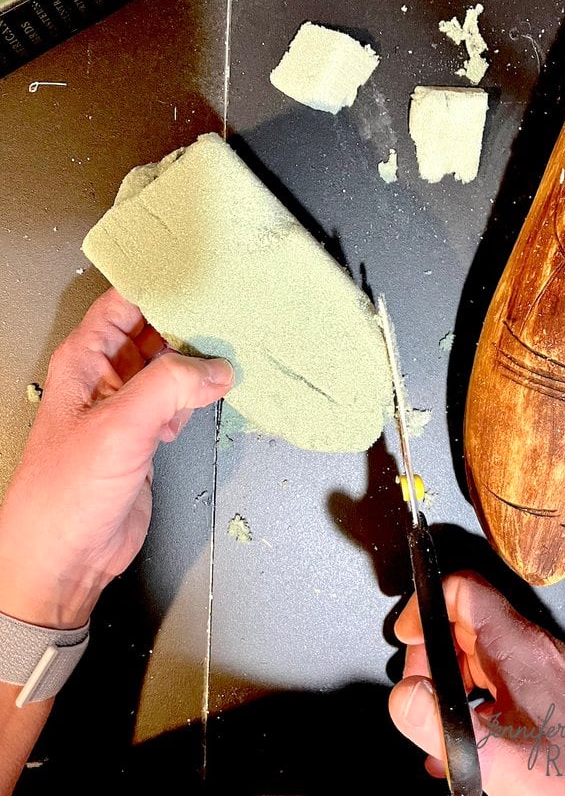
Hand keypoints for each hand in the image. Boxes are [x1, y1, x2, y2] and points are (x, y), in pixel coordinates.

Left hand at [0, 288, 232, 629]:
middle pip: (152, 330)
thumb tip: (216, 368)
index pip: (125, 302)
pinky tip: (214, 394)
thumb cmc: (66, 491)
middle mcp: (106, 376)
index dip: (160, 284)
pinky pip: (177, 400)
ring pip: (169, 366)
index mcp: (85, 359)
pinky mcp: (146, 435)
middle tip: (232, 310)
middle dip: (189, 321)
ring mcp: (128, 406)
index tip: (203, 274)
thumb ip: (169, 387)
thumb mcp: (118, 427)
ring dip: (198, 360)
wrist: (65, 557)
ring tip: (234, 346)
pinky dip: (198, 395)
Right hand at [389, 571, 564, 793]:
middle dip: (432, 656)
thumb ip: (441, 726)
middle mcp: (532, 648)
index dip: (427, 607)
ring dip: (450, 681)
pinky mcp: (545, 691)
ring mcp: (541, 668)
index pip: (463, 590)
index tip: (409, 638)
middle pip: (463, 622)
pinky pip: (496, 677)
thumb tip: (403, 696)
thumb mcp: (495, 760)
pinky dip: (471, 697)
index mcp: (518, 647)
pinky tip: (466, 739)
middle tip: (422, 695)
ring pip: (478, 651)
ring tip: (442, 722)